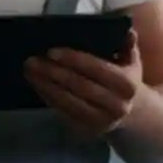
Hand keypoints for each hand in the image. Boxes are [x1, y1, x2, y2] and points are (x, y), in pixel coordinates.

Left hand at [24, 28, 142, 137]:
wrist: (132, 114)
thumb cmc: (126, 80)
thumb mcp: (132, 61)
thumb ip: (128, 46)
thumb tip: (128, 31)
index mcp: (127, 86)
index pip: (98, 69)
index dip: (74, 60)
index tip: (51, 51)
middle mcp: (116, 106)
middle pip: (79, 86)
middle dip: (54, 73)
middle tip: (32, 60)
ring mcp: (100, 121)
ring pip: (68, 102)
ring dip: (45, 86)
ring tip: (29, 71)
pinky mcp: (87, 131)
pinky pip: (63, 113)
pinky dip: (48, 98)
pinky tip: (37, 85)